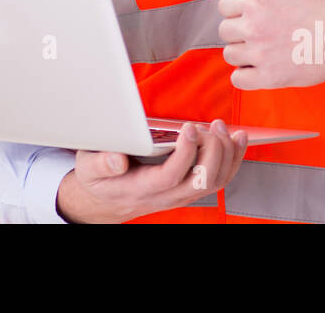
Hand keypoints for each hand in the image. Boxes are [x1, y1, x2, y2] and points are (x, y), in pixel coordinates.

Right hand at [55, 121, 247, 222]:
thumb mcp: (88, 167)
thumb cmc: (98, 177)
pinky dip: (232, 160)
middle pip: (201, 180)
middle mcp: (166, 196)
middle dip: (212, 150)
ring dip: (226, 154)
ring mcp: (180, 194)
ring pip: (214, 181)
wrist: (106, 198)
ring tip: (223, 128)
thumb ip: (100, 163)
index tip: (189, 127)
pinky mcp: (188, 188)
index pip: (171, 176)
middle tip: (210, 125)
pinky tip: (236, 140)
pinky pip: (218, 179)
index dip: (185, 153)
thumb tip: (117, 159)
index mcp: (141, 188)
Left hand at [218, 0, 324, 89]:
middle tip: (268, 25)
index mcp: (254, 0)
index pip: (224, 6)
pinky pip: (239, 79)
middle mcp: (252, 28)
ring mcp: (261, 55)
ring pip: (231, 54)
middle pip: (225, 31)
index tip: (262, 6)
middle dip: (242, 27)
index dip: (241, 5)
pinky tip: (265, 63)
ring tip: (268, 43)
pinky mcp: (270, 78)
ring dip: (245, 50)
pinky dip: (247, 74)